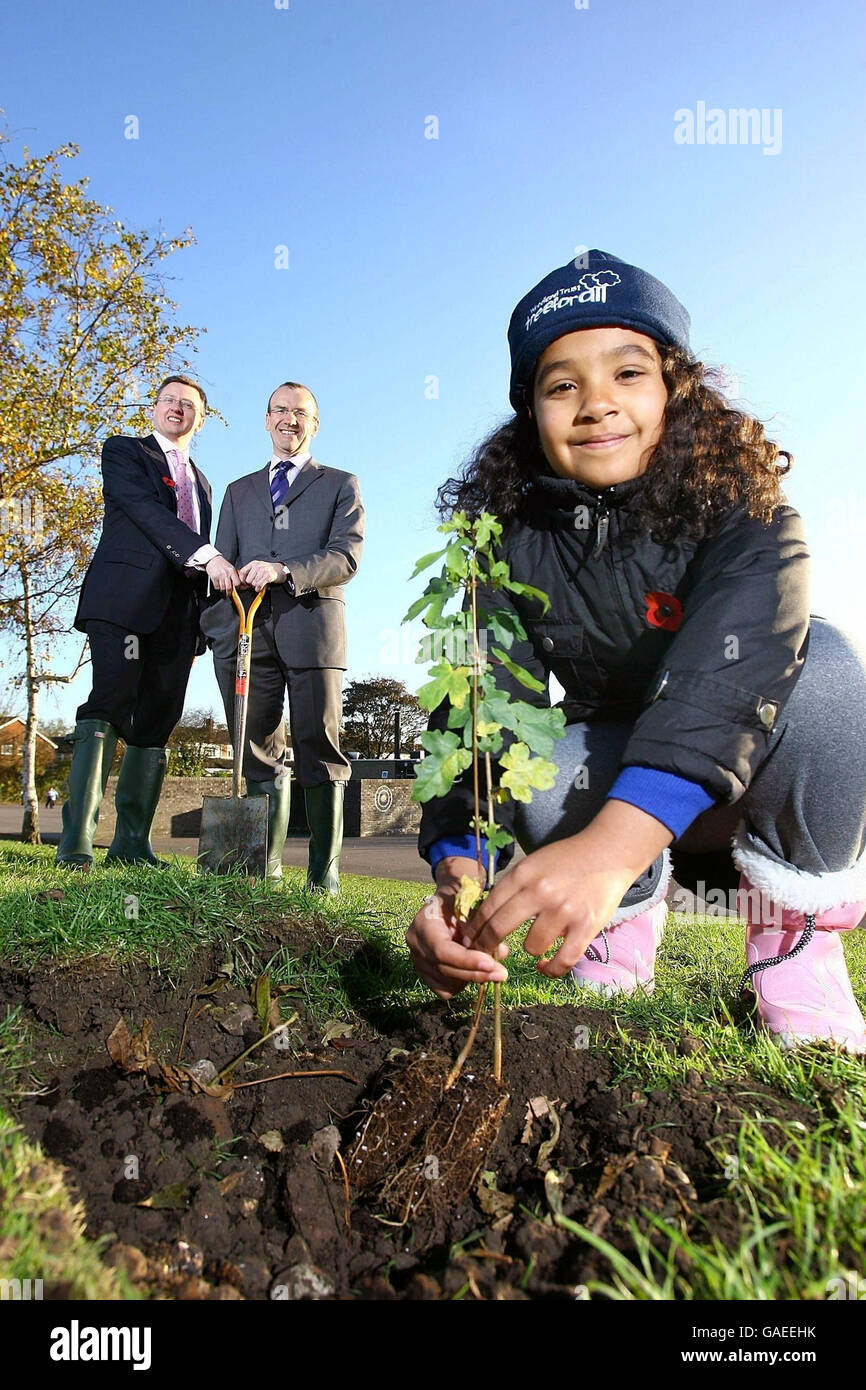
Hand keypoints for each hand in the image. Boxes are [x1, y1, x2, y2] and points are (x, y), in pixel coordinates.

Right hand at [205, 555, 241, 592]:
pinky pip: (217, 587)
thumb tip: (238, 585)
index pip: (237, 583)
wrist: (212, 559)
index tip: (236, 589)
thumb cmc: (222, 564)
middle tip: (229, 593)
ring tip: (224, 588)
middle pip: (229, 588)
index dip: (237, 587)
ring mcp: (220, 576)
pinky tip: (219, 585)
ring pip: (223, 588)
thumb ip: (234, 575)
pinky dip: (218, 588)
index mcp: (232, 571)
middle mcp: (226, 573)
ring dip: (223, 590)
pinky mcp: (214, 577)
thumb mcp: (230, 567)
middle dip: (229, 592)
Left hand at [238, 560, 281, 590]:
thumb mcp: (258, 568)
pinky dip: (259, 588)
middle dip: (251, 584)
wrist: (280, 570)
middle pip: (248, 579)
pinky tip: (260, 587)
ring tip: (260, 583)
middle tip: (255, 583)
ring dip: (256, 586)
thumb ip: (250, 573)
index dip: (242, 580)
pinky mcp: (267, 576)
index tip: (244, 584)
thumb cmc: (268, 570)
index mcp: (253, 563)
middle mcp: (257, 566)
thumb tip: (242, 582)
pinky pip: (259, 585)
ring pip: (253, 583)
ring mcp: (263, 570)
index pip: (242, 572)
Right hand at [406, 857, 507, 999]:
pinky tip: (472, 969)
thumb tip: (503, 952)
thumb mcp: (471, 901)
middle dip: (476, 973)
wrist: (446, 903)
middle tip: (502, 973)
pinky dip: (462, 983)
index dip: (467, 960)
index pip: (443, 950)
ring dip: (471, 977)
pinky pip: (445, 990)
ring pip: (447, 983)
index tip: (491, 964)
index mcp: (423, 924)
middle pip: (446, 969)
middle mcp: (416, 945)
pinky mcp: (425, 974)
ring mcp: (418, 962)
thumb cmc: (460, 899)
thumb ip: (484, 924)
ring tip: (488, 965)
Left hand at [464, 802, 672, 979]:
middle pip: (499, 929)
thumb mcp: (533, 863)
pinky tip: (545, 967)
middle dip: (486, 945)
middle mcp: (540, 892)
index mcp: (524, 874)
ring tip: (536, 943)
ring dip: (530, 949)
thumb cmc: (567, 859)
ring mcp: (564, 911)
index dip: (473, 928)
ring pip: (531, 947)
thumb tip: (484, 916)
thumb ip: (512, 886)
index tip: (468, 939)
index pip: (488, 907)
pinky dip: (551, 969)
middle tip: (484, 953)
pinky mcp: (586, 927)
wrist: (609, 852)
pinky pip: (562, 961)